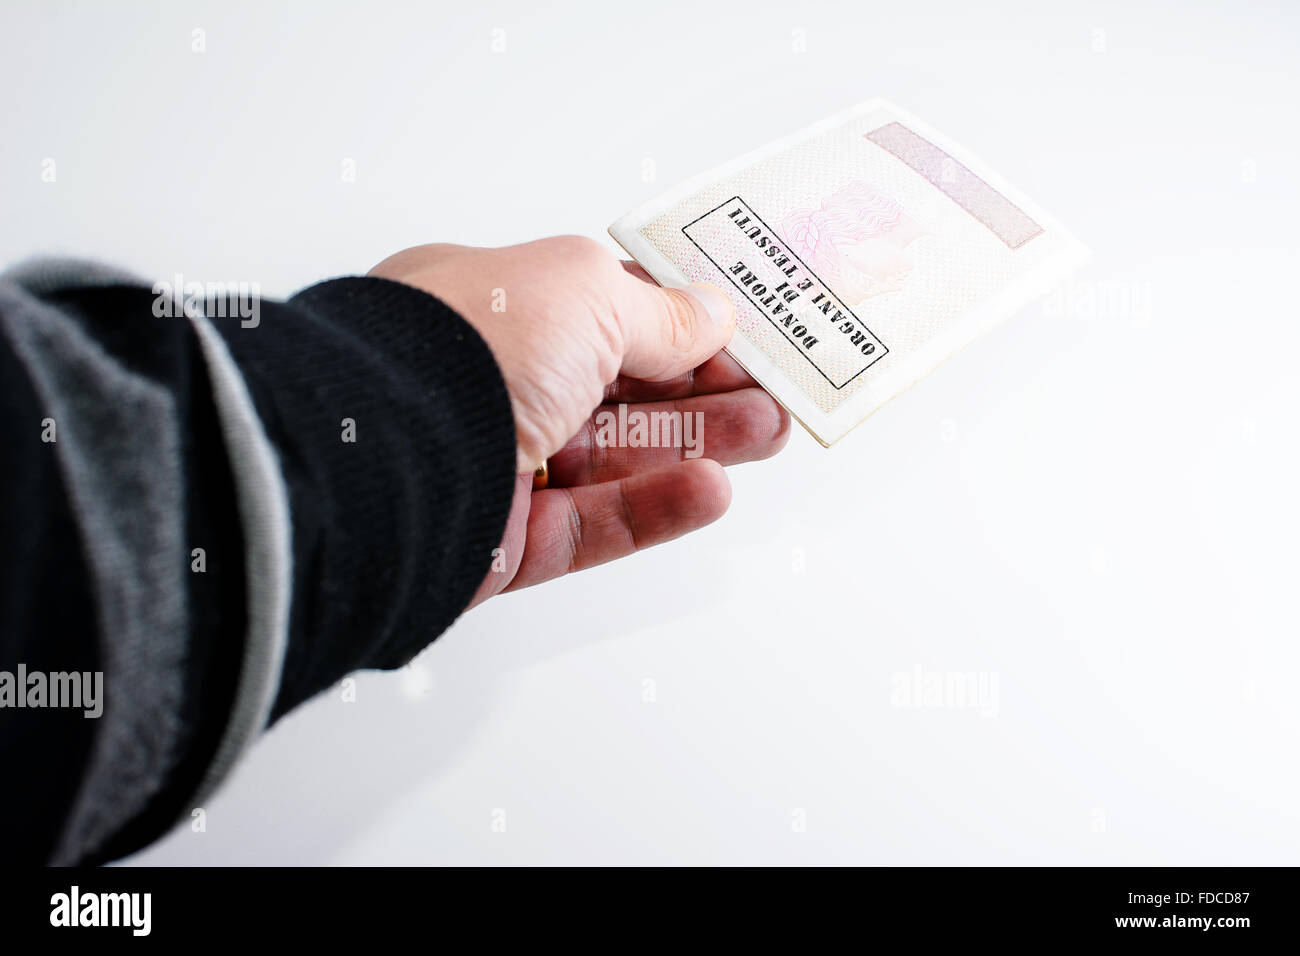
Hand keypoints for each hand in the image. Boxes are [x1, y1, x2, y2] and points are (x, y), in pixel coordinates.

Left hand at [369, 236, 790, 601]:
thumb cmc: (464, 349)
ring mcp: (493, 465)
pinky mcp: (499, 542)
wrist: (379, 458)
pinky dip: (653, 508)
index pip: (601, 313)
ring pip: (612, 461)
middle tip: (772, 396)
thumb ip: (657, 311)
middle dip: (700, 391)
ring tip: (766, 435)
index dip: (676, 325)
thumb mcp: (584, 292)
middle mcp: (489, 382)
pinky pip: (590, 526)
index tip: (744, 337)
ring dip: (694, 446)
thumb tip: (709, 312)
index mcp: (494, 304)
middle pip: (616, 391)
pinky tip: (711, 490)